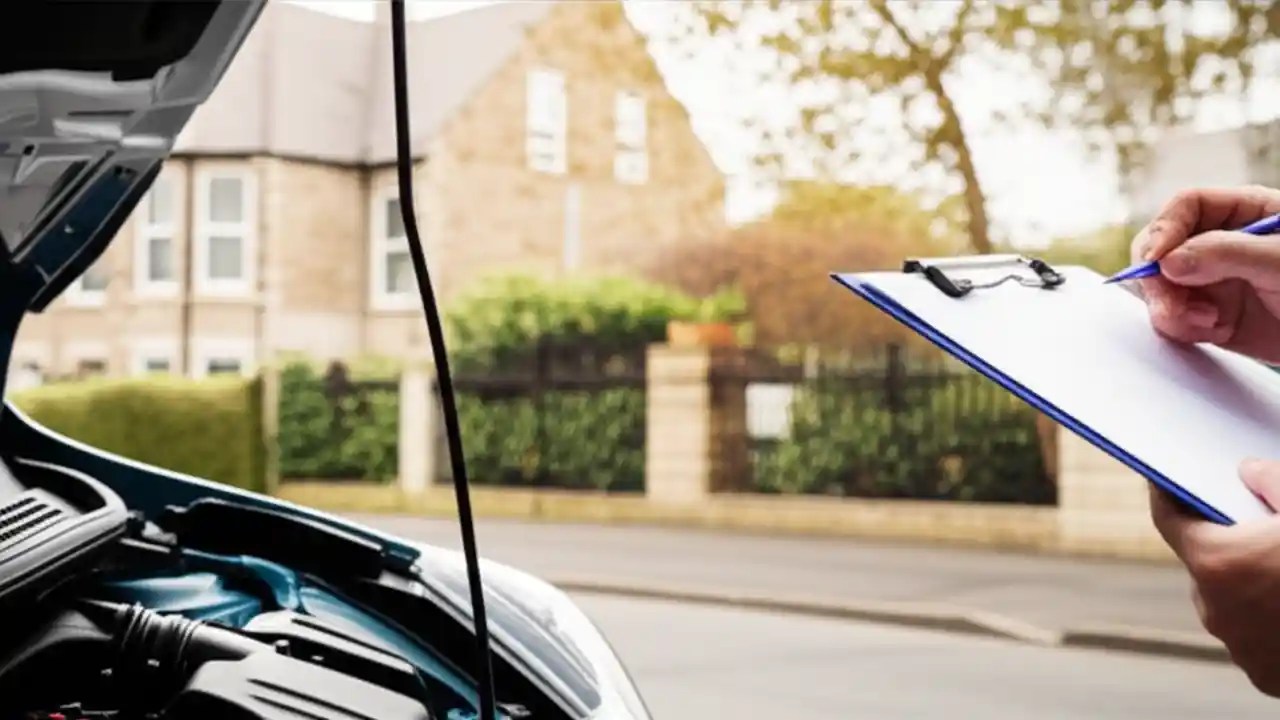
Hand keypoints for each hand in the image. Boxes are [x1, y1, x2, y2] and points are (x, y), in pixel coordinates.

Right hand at [1130, 186, 1279, 363]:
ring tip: (1205, 324)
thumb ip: (1226, 254)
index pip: (1188, 206)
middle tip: (1171, 305)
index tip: (1157, 260)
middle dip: (1160, 279)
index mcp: (1246, 212)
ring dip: (1170, 308)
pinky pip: (1173, 318)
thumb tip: (1167, 262)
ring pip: (1161, 287)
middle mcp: (1222, 244)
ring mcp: (1215, 281)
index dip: (1165, 229)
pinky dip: (1182, 328)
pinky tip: (1214, 332)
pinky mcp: (1211, 317)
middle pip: (1162, 247)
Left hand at [1150, 460, 1279, 695]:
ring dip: (1248, 583)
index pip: (1168, 518)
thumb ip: (1272, 481)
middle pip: (1204, 562)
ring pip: (1230, 601)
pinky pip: (1256, 637)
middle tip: (1248, 522)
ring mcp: (1240, 647)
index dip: (1168, 495)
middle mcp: (1216, 609)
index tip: (1167, 482)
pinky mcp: (1264, 674)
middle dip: (1223, 541)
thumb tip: (1249, 472)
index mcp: (1218, 561)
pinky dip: (1270, 620)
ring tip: (1278, 565)